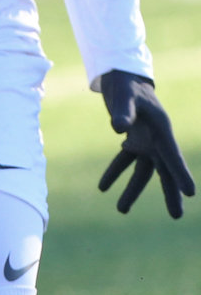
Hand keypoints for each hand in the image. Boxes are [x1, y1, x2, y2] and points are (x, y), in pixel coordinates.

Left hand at [97, 70, 194, 218]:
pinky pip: (124, 161)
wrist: (123, 78)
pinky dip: (114, 173)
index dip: (181, 173)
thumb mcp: (125, 95)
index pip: (172, 155)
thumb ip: (123, 111)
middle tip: (176, 216)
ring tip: (121, 210)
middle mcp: (156, 140)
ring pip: (142, 172)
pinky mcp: (132, 141)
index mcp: (161, 130)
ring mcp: (145, 142)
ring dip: (132, 190)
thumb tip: (117, 129)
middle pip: (165, 171)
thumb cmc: (128, 86)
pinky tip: (103, 187)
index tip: (191, 192)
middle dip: (170, 193)